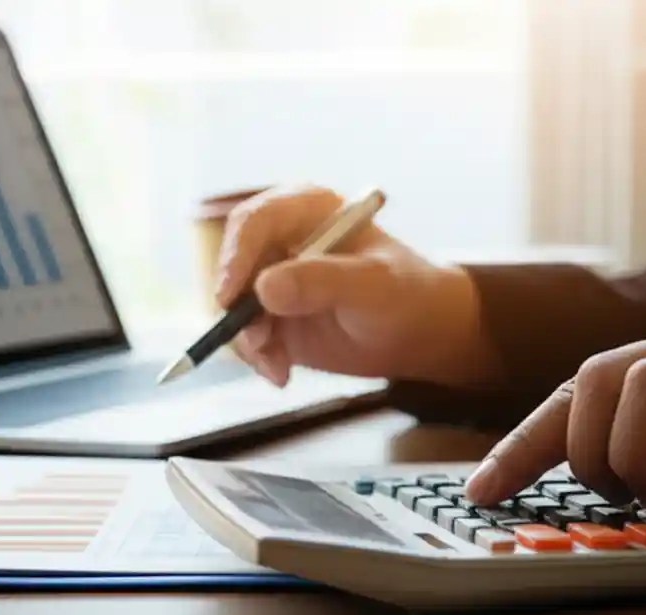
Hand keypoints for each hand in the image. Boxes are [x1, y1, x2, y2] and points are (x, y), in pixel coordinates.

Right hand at [215, 185, 499, 386]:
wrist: (415, 333)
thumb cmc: (404, 295)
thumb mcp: (372, 287)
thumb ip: (322, 282)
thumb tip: (265, 288)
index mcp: (305, 210)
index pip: (253, 221)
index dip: (235, 255)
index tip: (230, 296)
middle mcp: (280, 240)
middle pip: (232, 264)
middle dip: (237, 309)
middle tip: (256, 343)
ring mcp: (271, 278)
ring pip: (232, 306)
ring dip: (249, 342)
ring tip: (279, 368)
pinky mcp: (268, 315)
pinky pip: (243, 335)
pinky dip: (257, 357)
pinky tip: (281, 373)